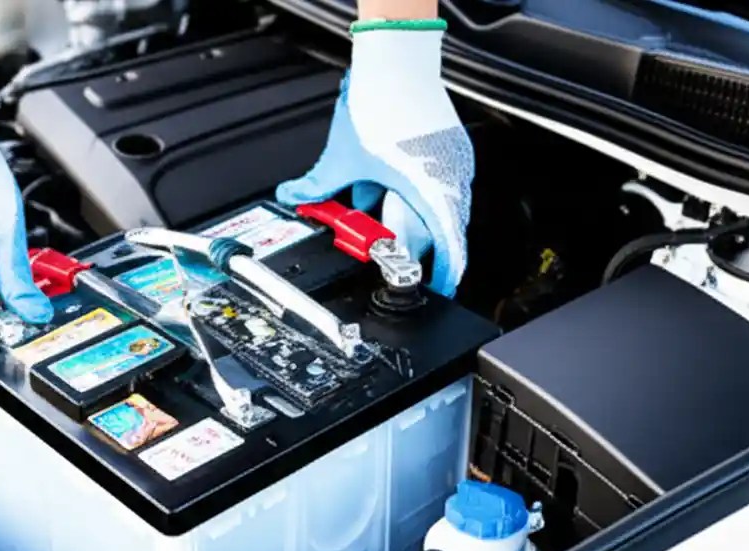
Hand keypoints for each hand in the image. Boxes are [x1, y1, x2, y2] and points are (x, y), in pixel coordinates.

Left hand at [277, 20, 472, 296]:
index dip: (446, 274)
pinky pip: (440, 185)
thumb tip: (294, 197)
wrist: (395, 63)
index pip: (448, 246)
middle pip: (442, 229)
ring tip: (383, 216)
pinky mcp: (450, 150)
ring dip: (413, 217)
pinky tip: (388, 188)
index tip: (440, 290)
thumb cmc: (379, 104)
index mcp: (428, 191)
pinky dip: (416, 195)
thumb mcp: (341, 158)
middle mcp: (449, 179)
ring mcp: (454, 163)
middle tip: (397, 258)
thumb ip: (316, 186)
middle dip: (417, 245)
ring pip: (440, 206)